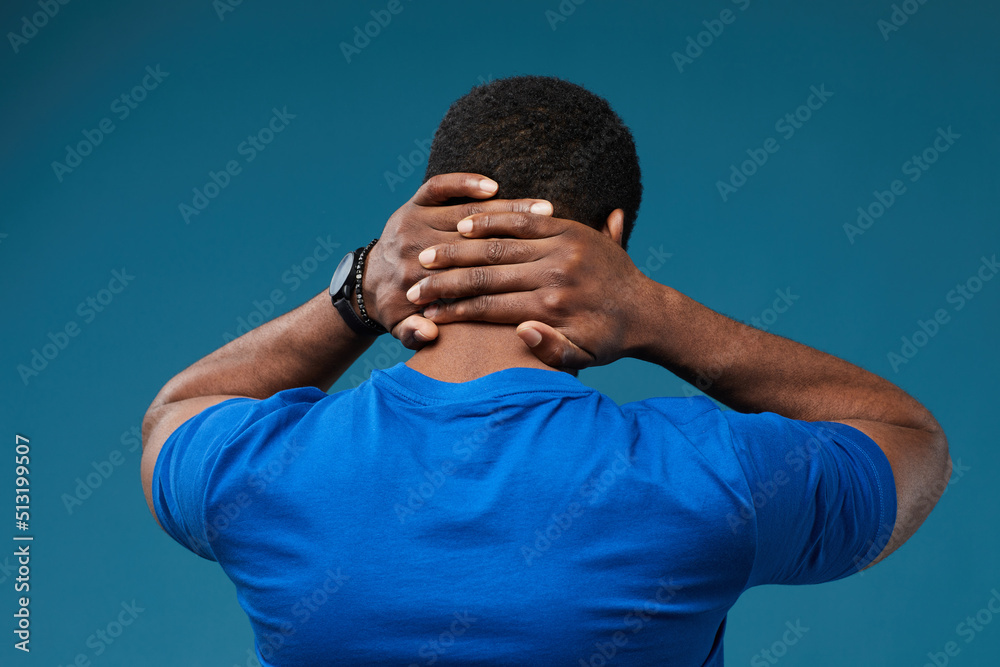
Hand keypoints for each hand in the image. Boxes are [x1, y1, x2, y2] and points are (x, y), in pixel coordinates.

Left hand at [363, 173, 552, 348]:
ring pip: (464, 211)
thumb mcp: (403, 331)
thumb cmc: (398, 313)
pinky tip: (492, 186)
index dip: (509, 270)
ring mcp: (412, 221)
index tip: (548, 270)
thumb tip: (429, 332)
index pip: (473, 274)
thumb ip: (414, 335)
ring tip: (544, 207)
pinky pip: (440, 187)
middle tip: (556, 229)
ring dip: (506, 207)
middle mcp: (414, 247)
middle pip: (475, 239)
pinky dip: (464, 182)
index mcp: (416, 278)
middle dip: (519, 232)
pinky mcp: (412, 203)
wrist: (368, 287)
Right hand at [406, 209, 656, 368]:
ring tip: (428, 258)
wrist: (647, 310)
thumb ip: (553, 352)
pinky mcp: (571, 229)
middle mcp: (555, 275)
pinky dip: (492, 222)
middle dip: (446, 281)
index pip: (490, 306)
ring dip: (460, 251)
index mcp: (552, 308)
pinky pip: (524, 222)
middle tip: (413, 286)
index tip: (424, 315)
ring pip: (500, 246)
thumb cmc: (608, 341)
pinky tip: (464, 226)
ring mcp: (564, 248)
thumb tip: (522, 334)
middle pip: (488, 274)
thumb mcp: (584, 358)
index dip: (454, 310)